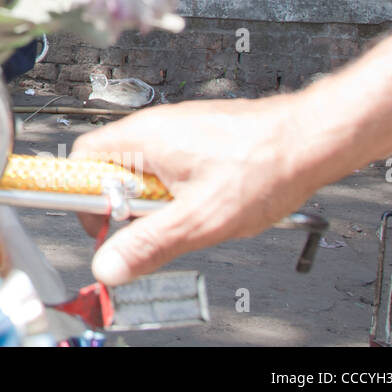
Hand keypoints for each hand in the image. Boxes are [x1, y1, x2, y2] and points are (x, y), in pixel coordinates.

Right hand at [70, 97, 312, 285]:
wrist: (310, 138)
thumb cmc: (263, 166)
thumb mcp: (200, 219)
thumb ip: (149, 243)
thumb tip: (110, 265)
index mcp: (142, 139)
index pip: (80, 160)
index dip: (83, 197)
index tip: (97, 224)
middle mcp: (153, 126)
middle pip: (110, 167)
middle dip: (125, 203)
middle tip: (151, 226)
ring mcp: (176, 128)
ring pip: (142, 168)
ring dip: (154, 198)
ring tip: (187, 215)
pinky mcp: (197, 134)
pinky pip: (168, 163)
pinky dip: (176, 188)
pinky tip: (205, 202)